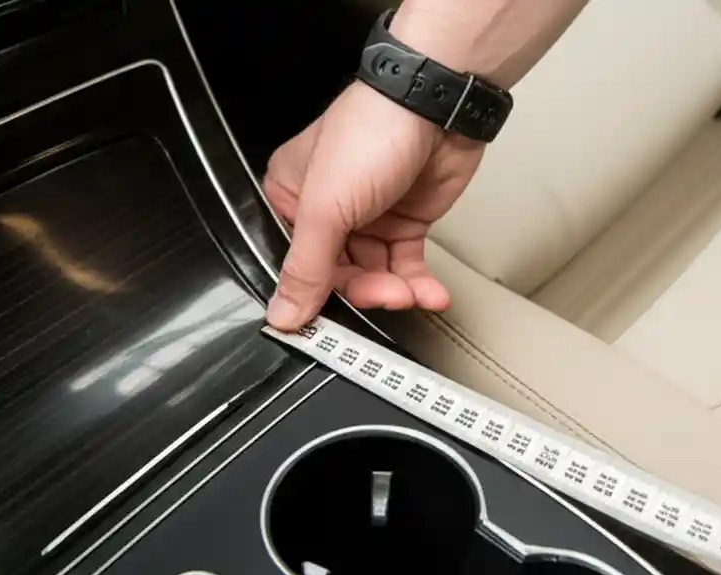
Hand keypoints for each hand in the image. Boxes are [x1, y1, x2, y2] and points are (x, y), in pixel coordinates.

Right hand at [262, 81, 484, 329]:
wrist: (438, 107)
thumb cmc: (372, 133)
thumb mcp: (326, 207)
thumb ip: (306, 268)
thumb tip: (283, 315)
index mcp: (290, 198)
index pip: (294, 263)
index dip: (313, 294)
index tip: (329, 322)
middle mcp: (327, 210)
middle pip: (337, 275)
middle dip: (364, 291)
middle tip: (386, 297)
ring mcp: (368, 217)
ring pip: (374, 275)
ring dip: (395, 291)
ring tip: (412, 294)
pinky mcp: (405, 222)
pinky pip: (406, 266)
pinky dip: (418, 284)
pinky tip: (431, 295)